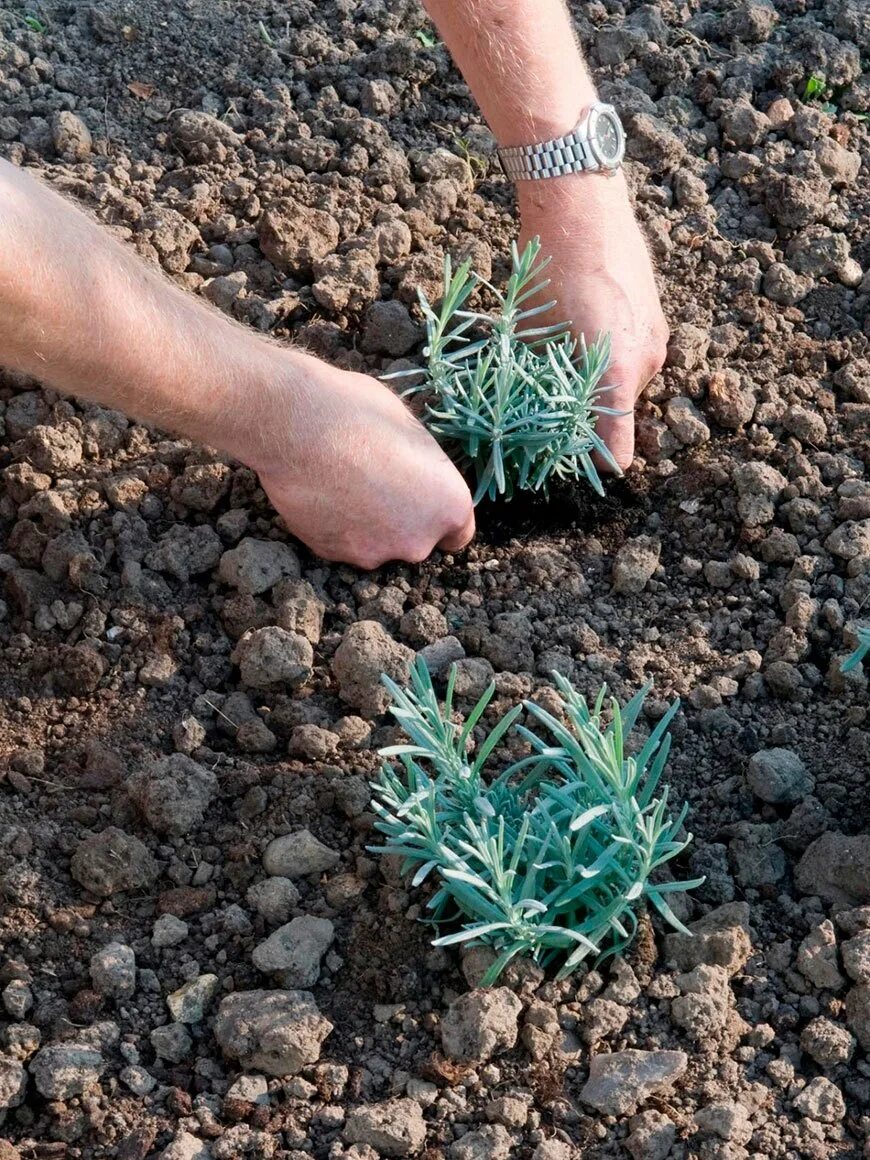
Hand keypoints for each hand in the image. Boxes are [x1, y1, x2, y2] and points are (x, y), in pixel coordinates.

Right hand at [243, 355, 474, 569]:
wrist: (296, 427)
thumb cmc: (358, 414)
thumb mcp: (407, 428)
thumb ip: (420, 465)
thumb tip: (413, 469)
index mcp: (448, 506)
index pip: (458, 533)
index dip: (438, 516)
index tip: (422, 501)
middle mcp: (417, 541)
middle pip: (415, 541)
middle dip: (401, 521)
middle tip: (375, 483)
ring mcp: (373, 553)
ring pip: (376, 545)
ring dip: (366, 525)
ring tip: (342, 484)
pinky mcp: (333, 554)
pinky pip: (341, 543)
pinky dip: (335, 526)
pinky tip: (321, 493)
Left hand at [519, 171, 668, 470]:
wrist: (580, 198)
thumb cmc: (546, 267)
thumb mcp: (529, 334)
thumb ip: (536, 383)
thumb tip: (522, 416)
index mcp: (617, 375)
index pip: (616, 452)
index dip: (584, 460)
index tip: (555, 451)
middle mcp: (646, 362)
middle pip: (616, 416)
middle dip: (583, 414)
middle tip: (542, 396)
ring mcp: (656, 337)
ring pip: (623, 383)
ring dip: (594, 381)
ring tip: (557, 354)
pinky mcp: (656, 315)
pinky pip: (631, 354)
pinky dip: (607, 355)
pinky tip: (578, 327)